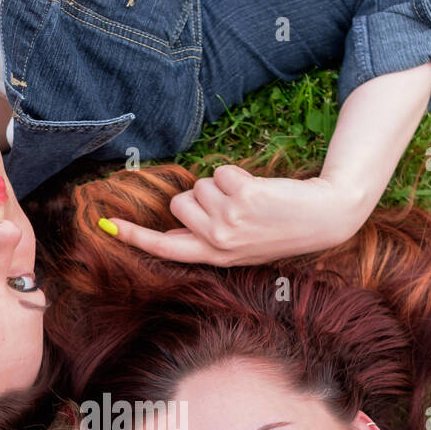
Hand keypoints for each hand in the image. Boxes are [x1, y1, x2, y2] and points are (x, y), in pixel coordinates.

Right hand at [101, 166, 365, 265]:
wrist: (323, 219)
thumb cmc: (281, 228)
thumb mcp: (242, 244)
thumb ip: (208, 236)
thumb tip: (176, 220)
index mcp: (215, 257)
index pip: (165, 248)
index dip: (135, 236)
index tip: (107, 226)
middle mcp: (218, 243)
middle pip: (179, 204)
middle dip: (200, 196)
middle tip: (233, 206)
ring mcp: (229, 222)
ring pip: (200, 185)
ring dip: (222, 184)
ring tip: (251, 199)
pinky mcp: (241, 199)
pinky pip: (220, 172)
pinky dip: (237, 173)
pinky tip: (260, 190)